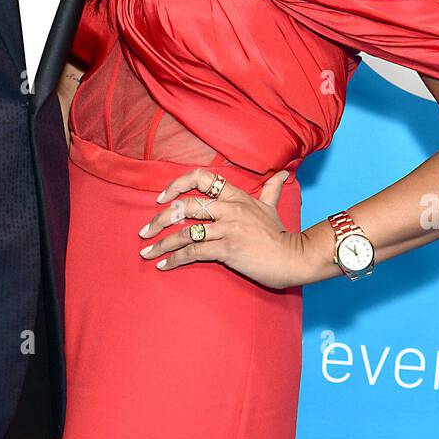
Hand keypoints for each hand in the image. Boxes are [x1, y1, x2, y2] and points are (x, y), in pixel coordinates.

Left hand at [138, 166, 312, 289]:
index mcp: (235, 195)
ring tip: (146, 252)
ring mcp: (228, 228)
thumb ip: (271, 189)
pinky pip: (194, 252)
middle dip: (159, 220)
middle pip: (185, 207)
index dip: (177, 184)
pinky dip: (175, 259)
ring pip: (185, 232)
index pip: (200, 177)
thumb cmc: (280, 234)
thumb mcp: (272, 207)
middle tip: (144, 232)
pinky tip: (163, 265)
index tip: (162, 198)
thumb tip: (282, 173)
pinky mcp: (228, 248)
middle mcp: (229, 208)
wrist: (294, 257)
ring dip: (161, 243)